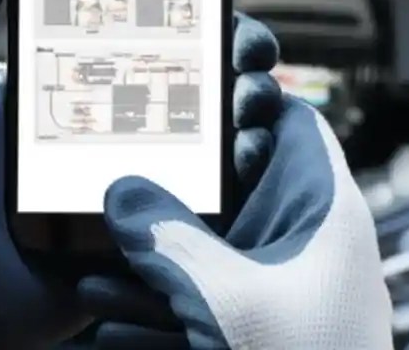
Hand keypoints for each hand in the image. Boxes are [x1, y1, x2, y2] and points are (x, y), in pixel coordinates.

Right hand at [81, 95, 393, 348]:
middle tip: (108, 158)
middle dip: (170, 180)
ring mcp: (286, 293)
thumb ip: (167, 239)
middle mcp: (308, 244)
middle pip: (236, 186)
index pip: (290, 124)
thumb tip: (120, 193)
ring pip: (211, 249)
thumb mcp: (227, 302)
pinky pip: (206, 302)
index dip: (240, 98)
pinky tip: (100, 312)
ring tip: (84, 247)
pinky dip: (160, 302)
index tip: (178, 84)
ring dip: (152, 251)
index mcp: (324, 212)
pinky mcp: (262, 335)